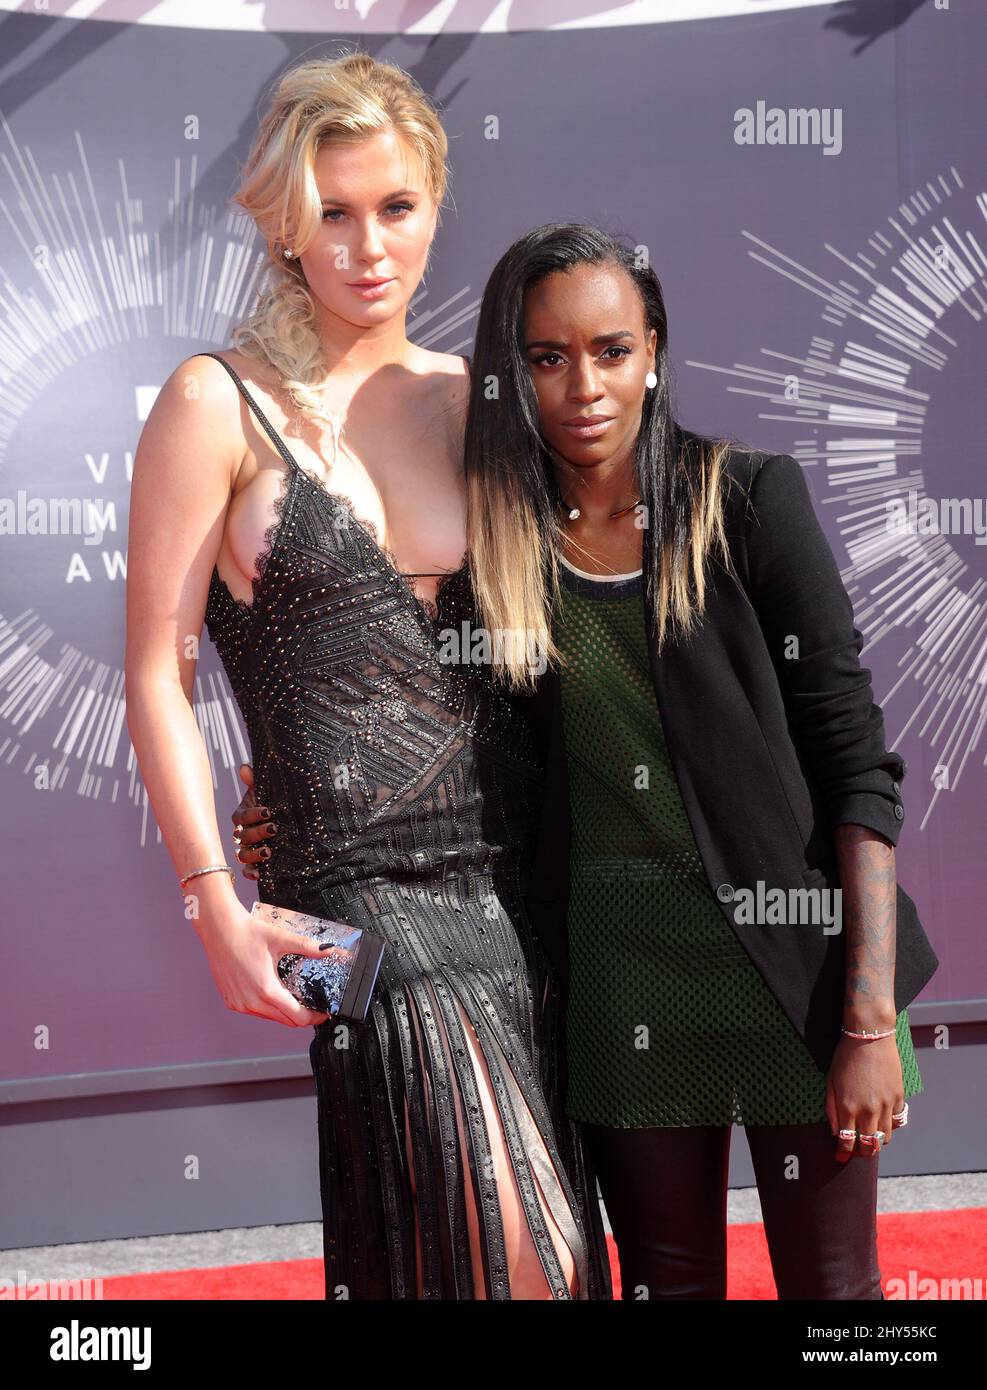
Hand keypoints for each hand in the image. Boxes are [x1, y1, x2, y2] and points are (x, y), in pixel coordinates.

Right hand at [195, 899, 338, 1027]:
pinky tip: (272, 992)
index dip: (313, 1018)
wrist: (219, 928)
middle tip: (313, 1006)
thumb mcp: (281, 938)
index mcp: (266, 990)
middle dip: (302, 1016)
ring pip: (269, 1017)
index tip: (323, 1013)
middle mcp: (251, 1002)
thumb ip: (307, 946)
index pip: (296, 1017)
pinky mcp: (231, 1001)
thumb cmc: (246, 932)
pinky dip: (267, 1007)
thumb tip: (328, 950)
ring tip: (294, 996)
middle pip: (285, 1021)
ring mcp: (239, 1004)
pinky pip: (255, 1011)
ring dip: (284, 1011)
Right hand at [231, 762, 276, 880]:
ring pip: (242, 854)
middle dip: (257, 833)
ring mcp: (248, 849)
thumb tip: (244, 767)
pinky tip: (261, 874)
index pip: (241, 816)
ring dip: (253, 854)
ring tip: (268, 852)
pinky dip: (251, 873)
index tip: (268, 811)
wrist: (292, 822)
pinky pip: (247, 871)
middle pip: (243, 835)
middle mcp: (243, 833)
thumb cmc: (276, 805)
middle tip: (274, 829)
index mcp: (244, 815)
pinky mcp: (255, 864)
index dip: (252, 814)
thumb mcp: (268, 792)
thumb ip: (255, 781)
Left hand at [825, 1033, 902, 1161]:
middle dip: (864, 1152)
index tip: (841, 1158)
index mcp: (848, 1108)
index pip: (847, 1142)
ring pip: (885, 1137)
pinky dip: (891, 1125)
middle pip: (869, 1145)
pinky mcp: (898, 1097)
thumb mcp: (830, 1082)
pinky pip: (896, 1120)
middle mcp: (868, 1111)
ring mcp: (885, 1105)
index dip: (844, 1154)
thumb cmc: (845, 1057)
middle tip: (860, 1151)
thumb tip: (836, 1132)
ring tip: (872, 1138)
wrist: (869, 1037)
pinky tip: (884, 1120)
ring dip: (878, 1141)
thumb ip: (831, 1110)